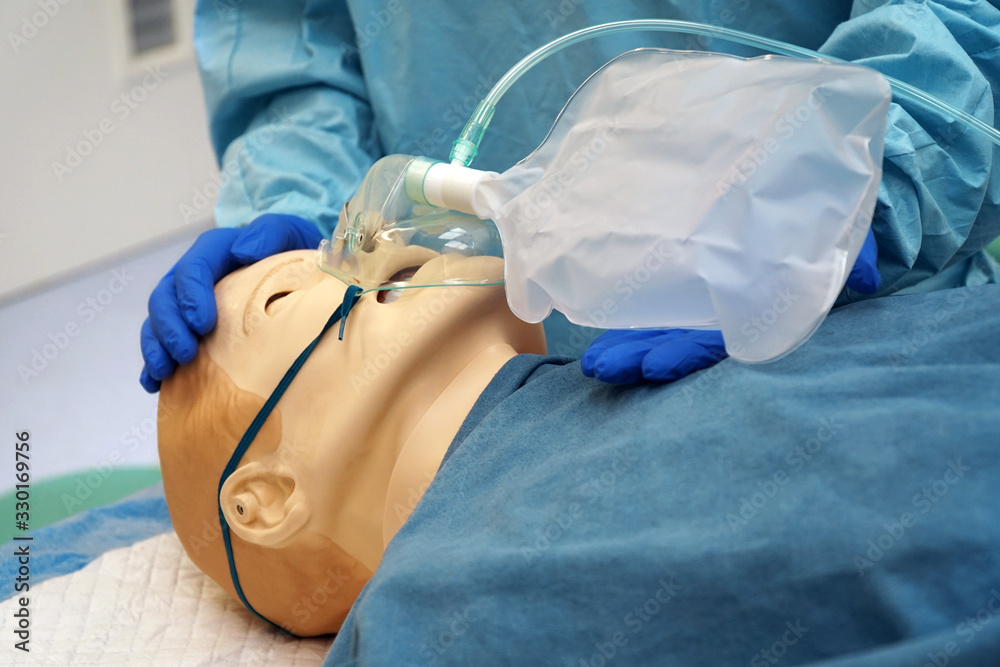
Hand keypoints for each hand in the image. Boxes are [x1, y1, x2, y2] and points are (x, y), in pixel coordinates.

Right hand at [139, 213, 323, 392]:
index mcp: (213, 252)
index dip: (191, 296)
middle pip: (165, 298)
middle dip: (170, 327)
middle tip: (185, 353)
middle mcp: (193, 277)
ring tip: (165, 372)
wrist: (296, 268)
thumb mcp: (287, 232)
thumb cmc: (289, 250)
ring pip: (158, 323)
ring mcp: (186, 303)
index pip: (193, 269)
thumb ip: (269, 233)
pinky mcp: (188, 327)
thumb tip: (244, 251)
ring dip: (157, 347)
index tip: (203, 323)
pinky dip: (155, 363)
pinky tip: (154, 384)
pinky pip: (162, 343)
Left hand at [581, 229, 880, 383]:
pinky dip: (628, 317)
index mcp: (762, 311)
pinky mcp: (685, 281)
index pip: (722, 343)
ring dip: (627, 346)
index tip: (654, 365)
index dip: (688, 355)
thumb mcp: (845, 237)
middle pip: (681, 344)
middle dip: (641, 359)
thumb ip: (851, 257)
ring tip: (592, 362)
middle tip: (602, 368)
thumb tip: (865, 275)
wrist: (812, 195)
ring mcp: (705, 301)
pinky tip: (597, 326)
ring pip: (662, 331)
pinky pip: (654, 304)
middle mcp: (729, 314)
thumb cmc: (828, 221)